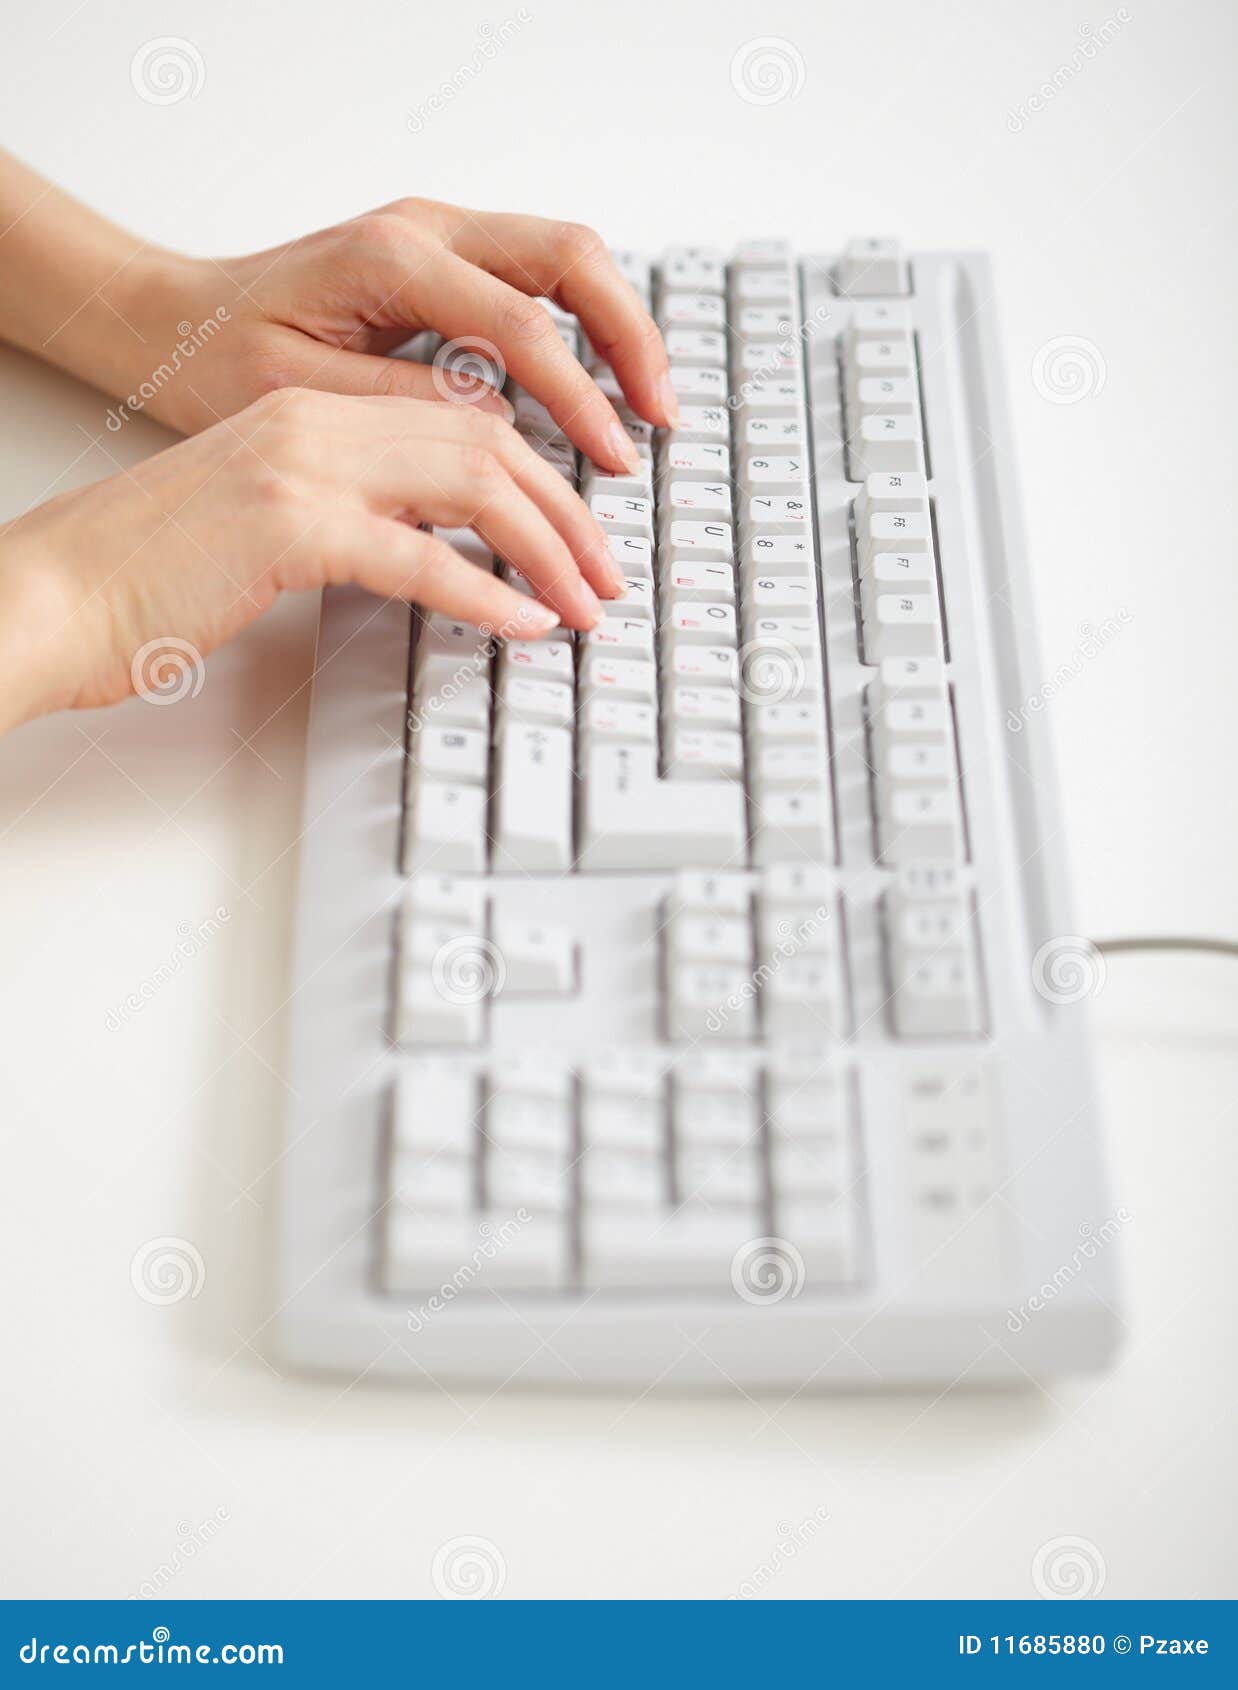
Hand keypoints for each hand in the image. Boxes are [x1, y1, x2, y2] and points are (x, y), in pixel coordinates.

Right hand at [0, 390, 612, 731]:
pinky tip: (525, 625)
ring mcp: (301, 468)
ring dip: (546, 549)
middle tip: (607, 573)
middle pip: (487, 441)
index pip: (462, 419)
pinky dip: (486, 592)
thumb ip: (348, 518)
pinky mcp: (287, 529)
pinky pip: (419, 556)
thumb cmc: (147, 573)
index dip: (540, 477)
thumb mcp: (264, 525)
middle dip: (566, 510)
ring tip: (586, 603)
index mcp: (314, 412)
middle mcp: (315, 423)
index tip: (580, 535)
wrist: (50, 593)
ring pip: (469, 485)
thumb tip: (435, 556)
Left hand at [119, 199, 674, 466]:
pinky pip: (537, 277)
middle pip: (570, 257)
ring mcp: (436, 234)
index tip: (613, 453)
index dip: (579, 394)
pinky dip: (582, 325)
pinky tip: (596, 381)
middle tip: (660, 415)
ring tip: (645, 403)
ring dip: (616, 325)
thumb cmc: (219, 359)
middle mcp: (424, 230)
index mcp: (390, 260)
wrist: (174, 320)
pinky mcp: (440, 259)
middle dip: (630, 337)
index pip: (520, 323)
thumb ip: (403, 405)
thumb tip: (499, 426)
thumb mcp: (300, 397)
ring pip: (565, 257)